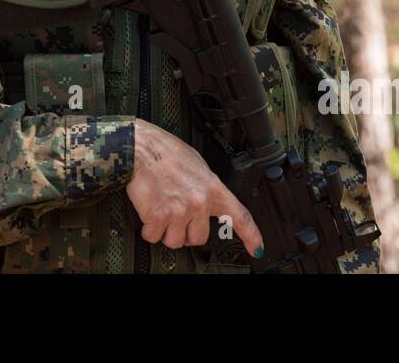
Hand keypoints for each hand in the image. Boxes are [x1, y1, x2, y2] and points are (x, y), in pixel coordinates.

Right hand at [126, 119, 262, 256]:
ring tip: (160, 210)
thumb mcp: (197, 165)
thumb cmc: (165, 153)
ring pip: (175, 241)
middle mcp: (199, 203)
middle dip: (186, 231)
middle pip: (198, 239)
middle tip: (176, 215)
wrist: (142, 149)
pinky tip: (148, 212)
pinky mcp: (159, 217)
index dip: (251, 236)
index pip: (239, 216)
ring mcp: (179, 212)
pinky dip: (149, 229)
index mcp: (213, 188)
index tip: (257, 249)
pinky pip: (154, 236)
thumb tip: (205, 203)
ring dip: (166, 231)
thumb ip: (205, 187)